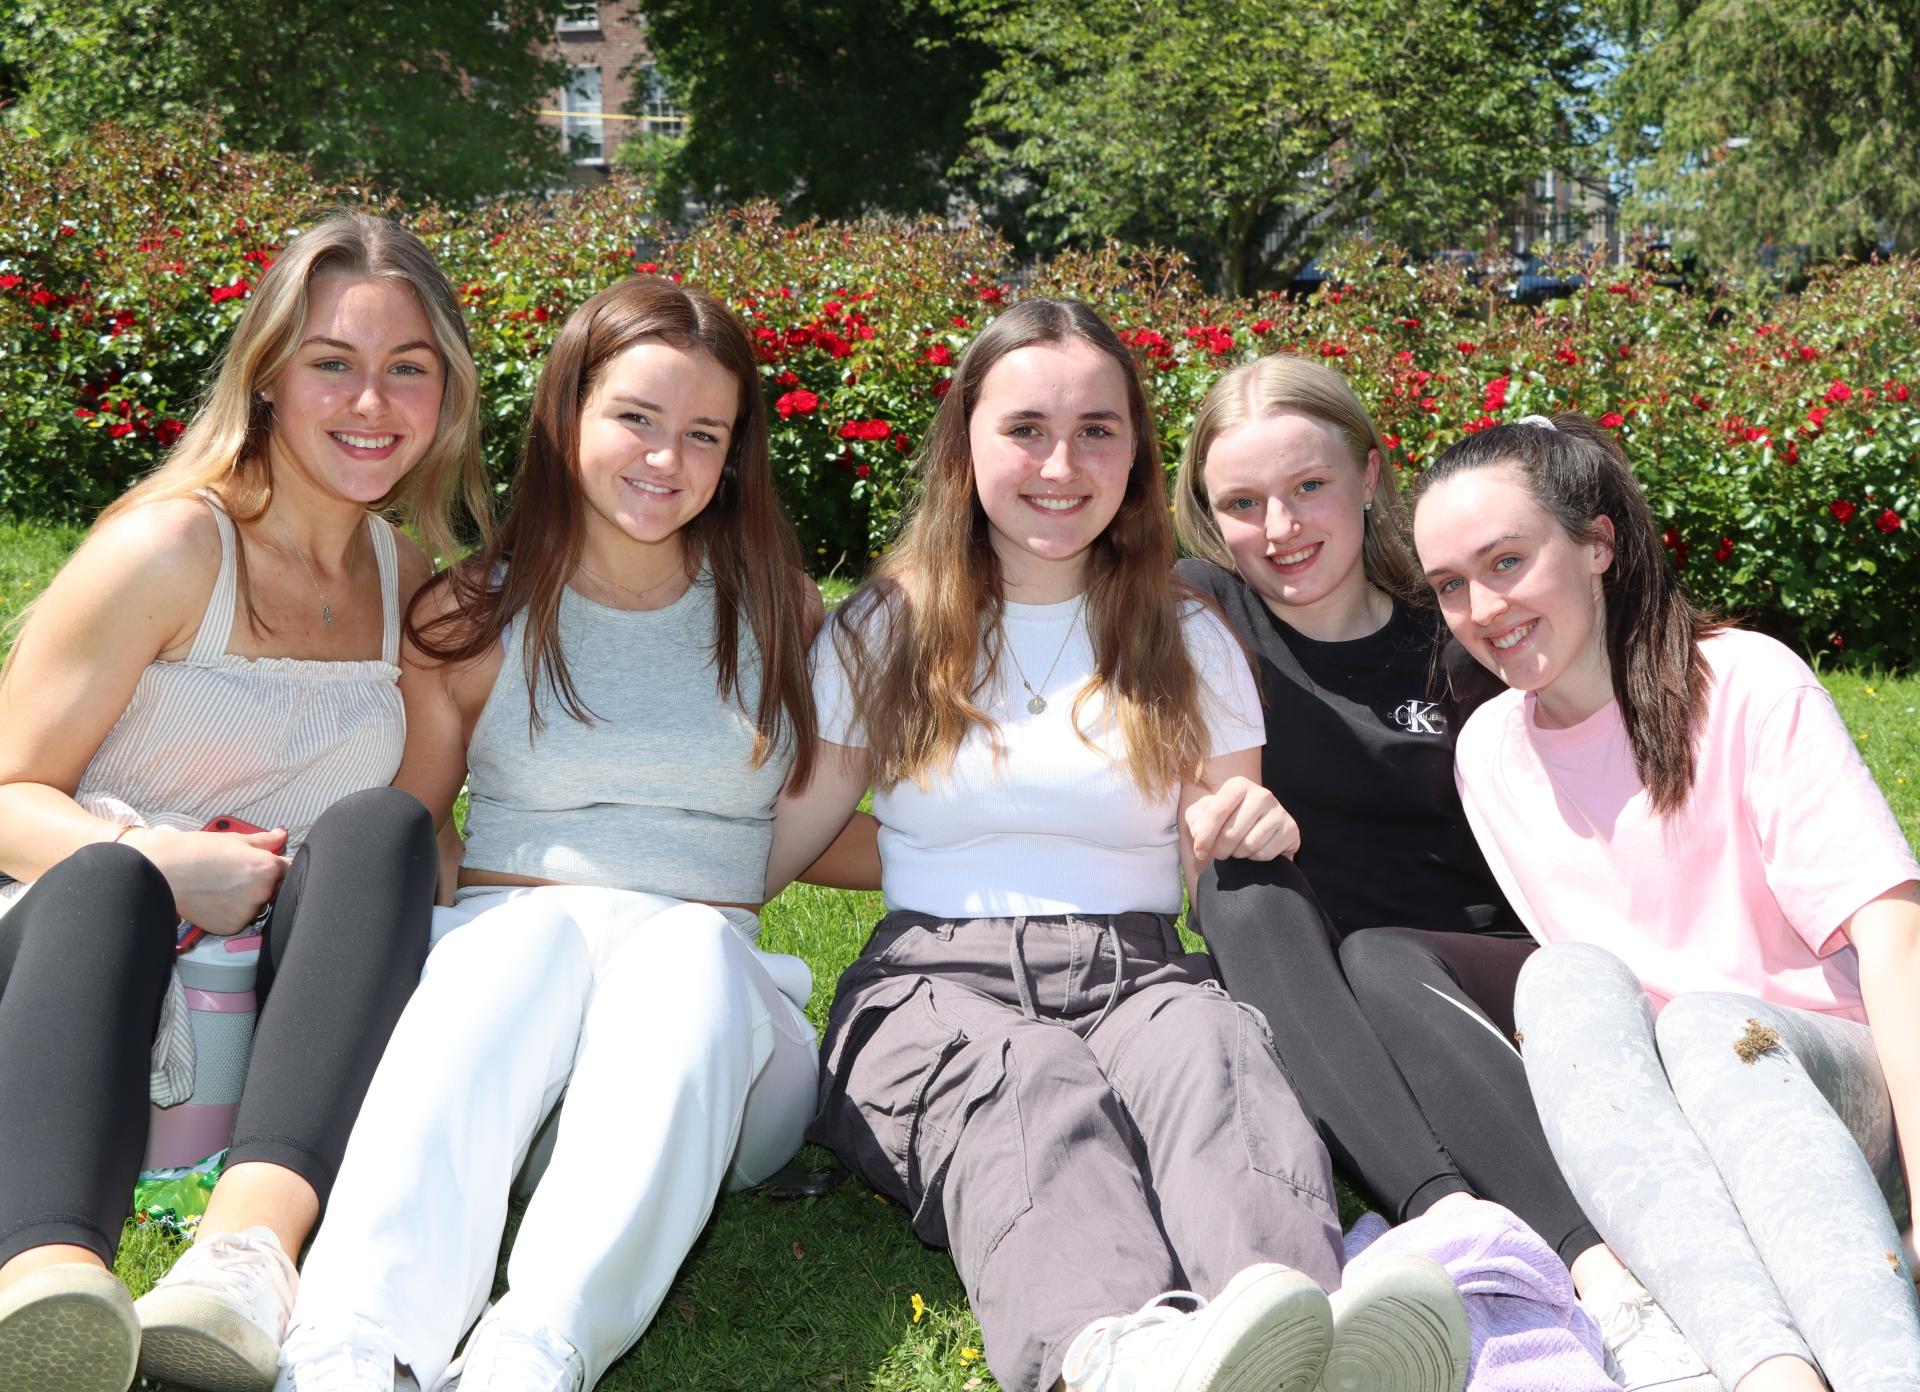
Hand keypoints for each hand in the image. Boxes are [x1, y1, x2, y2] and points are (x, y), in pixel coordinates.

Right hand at [125, 825, 290, 934]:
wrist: (164, 870)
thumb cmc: (197, 851)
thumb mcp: (236, 840)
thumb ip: (265, 841)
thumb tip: (283, 835)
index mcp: (267, 868)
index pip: (288, 870)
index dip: (277, 868)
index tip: (265, 867)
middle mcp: (262, 892)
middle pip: (274, 890)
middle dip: (262, 884)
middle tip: (235, 876)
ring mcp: (247, 912)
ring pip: (256, 907)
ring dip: (247, 900)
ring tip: (222, 888)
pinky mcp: (231, 927)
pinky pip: (239, 921)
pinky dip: (231, 913)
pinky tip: (215, 901)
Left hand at [1184, 776, 1299, 862]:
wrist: (1255, 828)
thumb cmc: (1225, 819)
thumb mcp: (1203, 815)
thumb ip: (1195, 819)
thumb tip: (1200, 833)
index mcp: (1238, 785)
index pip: (1216, 812)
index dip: (1205, 837)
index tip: (1199, 853)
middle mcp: (1262, 794)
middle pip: (1232, 832)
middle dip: (1220, 850)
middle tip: (1219, 853)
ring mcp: (1279, 811)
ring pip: (1249, 845)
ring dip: (1238, 854)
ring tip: (1237, 850)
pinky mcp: (1291, 829)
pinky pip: (1265, 853)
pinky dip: (1254, 858)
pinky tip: (1254, 850)